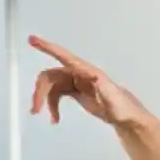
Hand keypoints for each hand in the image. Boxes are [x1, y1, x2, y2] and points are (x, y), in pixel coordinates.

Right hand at [28, 35, 151, 126]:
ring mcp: (77, 82)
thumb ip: (103, 87)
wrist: (126, 117)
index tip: (33, 40)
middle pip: (51, 76)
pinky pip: (57, 95)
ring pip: (52, 87)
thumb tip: (93, 76)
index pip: (64, 57)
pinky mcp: (76, 92)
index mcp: (87, 71)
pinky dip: (53, 106)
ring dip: (45, 101)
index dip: (47, 47)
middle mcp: (79, 74)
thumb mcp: (113, 98)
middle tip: (35, 109)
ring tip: (49, 118)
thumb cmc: (122, 107)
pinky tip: (55, 119)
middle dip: (41, 92)